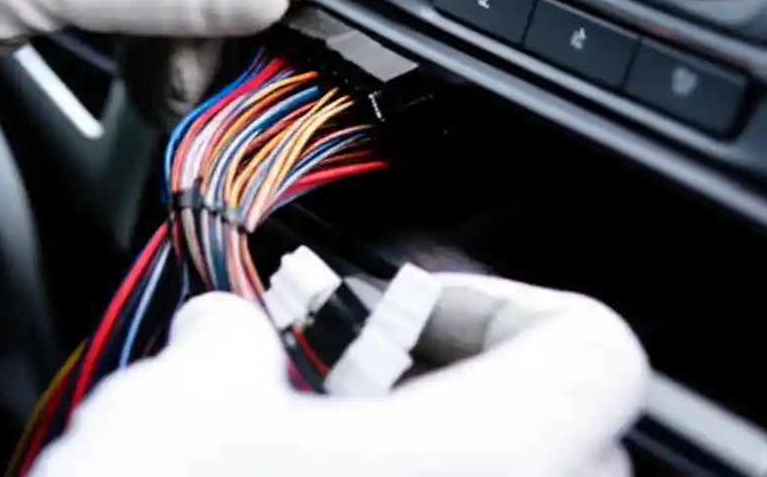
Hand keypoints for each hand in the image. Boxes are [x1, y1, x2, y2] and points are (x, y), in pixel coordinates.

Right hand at [30, 276, 648, 476]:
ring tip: (324, 469)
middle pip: (568, 443)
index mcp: (492, 464)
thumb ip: (226, 344)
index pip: (589, 351)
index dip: (497, 307)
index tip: (405, 316)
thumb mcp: (176, 411)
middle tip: (354, 397)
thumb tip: (227, 335)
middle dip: (459, 402)